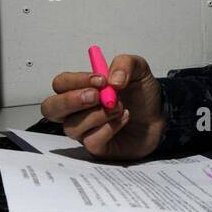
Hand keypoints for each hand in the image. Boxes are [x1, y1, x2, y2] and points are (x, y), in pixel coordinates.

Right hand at [39, 53, 166, 159]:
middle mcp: (76, 111)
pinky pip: (91, 141)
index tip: (100, 79)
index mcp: (80, 88)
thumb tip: (113, 80)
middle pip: (51, 108)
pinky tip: (124, 119)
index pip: (61, 84)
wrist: (159, 116)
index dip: (76, 81)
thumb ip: (125, 64)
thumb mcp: (138, 69)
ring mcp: (84, 131)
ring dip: (98, 115)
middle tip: (97, 96)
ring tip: (120, 107)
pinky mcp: (97, 147)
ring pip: (72, 127)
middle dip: (71, 101)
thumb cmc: (141, 94)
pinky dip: (110, 129)